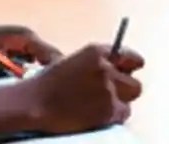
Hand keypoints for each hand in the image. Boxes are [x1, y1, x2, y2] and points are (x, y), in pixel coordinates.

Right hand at [23, 44, 143, 134]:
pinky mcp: (108, 109)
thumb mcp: (74, 62)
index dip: (130, 67)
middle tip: (113, 95)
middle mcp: (107, 67)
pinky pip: (123, 113)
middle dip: (126, 89)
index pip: (130, 56)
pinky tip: (96, 115)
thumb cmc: (49, 83)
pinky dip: (114, 116)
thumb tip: (118, 72)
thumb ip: (98, 64)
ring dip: (120, 103)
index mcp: (97, 52)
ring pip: (130, 99)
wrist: (34, 102)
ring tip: (99, 106)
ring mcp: (109, 89)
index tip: (128, 73)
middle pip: (134, 82)